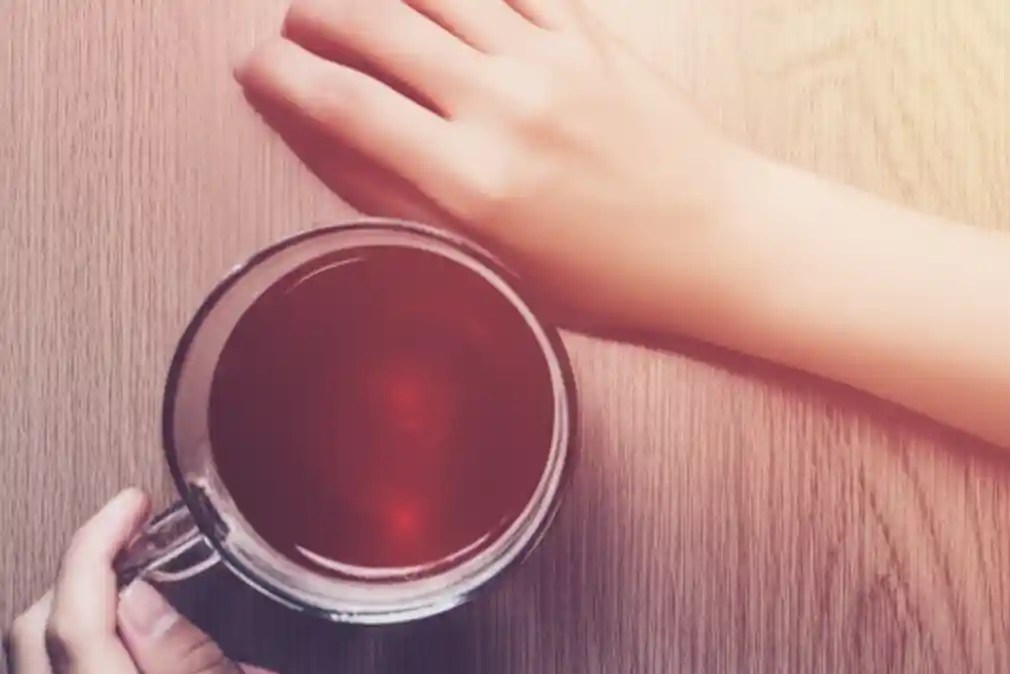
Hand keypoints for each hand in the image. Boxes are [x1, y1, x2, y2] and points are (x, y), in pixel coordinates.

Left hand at [4, 489, 279, 673]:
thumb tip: (147, 602)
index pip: (73, 628)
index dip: (97, 549)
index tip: (129, 507)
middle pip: (34, 635)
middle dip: (87, 574)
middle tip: (139, 537)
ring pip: (38, 662)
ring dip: (97, 621)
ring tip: (171, 612)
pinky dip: (104, 665)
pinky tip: (170, 673)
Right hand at [235, 0, 756, 330]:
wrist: (715, 236)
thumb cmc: (610, 271)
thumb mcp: (495, 263)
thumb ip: (408, 203)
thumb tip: (331, 145)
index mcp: (473, 179)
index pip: (344, 103)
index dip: (281, 74)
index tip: (255, 66)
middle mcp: (504, 105)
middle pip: (374, 25)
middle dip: (314, 14)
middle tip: (296, 26)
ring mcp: (549, 59)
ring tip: (354, 4)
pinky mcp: (588, 34)